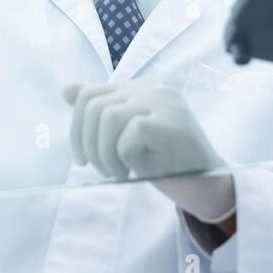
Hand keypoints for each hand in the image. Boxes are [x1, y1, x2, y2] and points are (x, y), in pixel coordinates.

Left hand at [62, 80, 234, 223]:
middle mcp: (151, 89)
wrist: (206, 184)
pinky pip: (129, 133)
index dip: (76, 128)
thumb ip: (101, 112)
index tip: (82, 158)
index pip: (90, 94)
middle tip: (99, 169)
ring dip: (103, 152)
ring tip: (115, 172)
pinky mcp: (169, 123)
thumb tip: (66, 88)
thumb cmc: (165, 161)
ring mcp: (163, 103)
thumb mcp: (125, 135)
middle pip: (94, 104)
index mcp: (139, 89)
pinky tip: (131, 171)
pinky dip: (121, 156)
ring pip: (108, 116)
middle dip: (86, 142)